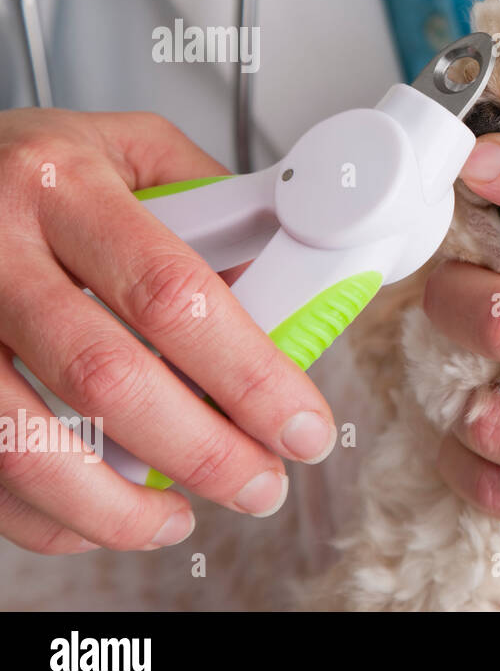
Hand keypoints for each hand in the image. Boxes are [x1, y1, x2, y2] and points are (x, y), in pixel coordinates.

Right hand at [0, 109, 337, 554]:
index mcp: (65, 184)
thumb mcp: (134, 149)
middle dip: (200, 451)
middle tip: (261, 484)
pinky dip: (41, 515)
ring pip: (21, 441)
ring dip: (114, 505)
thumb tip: (285, 300)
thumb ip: (218, 210)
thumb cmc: (37, 165)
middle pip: (105, 376)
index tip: (300, 426)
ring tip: (181, 521)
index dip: (246, 374)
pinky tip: (97, 518)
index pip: (172, 293)